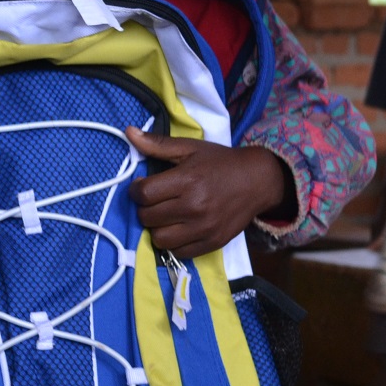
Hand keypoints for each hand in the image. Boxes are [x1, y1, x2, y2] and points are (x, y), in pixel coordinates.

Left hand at [125, 129, 291, 258]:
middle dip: (145, 208)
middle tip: (155, 201)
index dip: (137, 190)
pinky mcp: (212, 243)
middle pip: (148, 217)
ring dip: (157, 228)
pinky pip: (179, 252)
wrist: (257, 181)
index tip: (143, 187)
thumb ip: (157, 143)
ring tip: (165, 217)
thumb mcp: (190, 148)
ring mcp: (204, 228)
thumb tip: (128, 132)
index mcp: (187, 180)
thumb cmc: (220, 162)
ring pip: (160, 239)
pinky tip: (178, 229)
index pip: (144, 194)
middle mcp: (194, 206)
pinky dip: (174, 243)